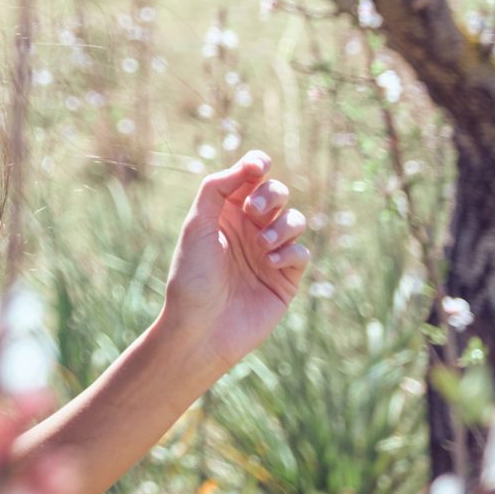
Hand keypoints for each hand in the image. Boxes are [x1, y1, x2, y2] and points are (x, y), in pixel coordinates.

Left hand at [156, 148, 310, 387]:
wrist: (200, 329)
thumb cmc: (192, 277)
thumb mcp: (197, 226)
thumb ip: (217, 189)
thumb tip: (250, 164)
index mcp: (225, 214)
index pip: (248, 180)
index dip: (257, 166)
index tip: (259, 165)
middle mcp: (249, 230)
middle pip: (276, 194)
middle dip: (271, 195)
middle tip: (254, 211)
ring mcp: (269, 253)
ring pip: (295, 220)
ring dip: (283, 225)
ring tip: (262, 244)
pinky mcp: (285, 278)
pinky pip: (302, 253)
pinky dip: (290, 252)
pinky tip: (269, 263)